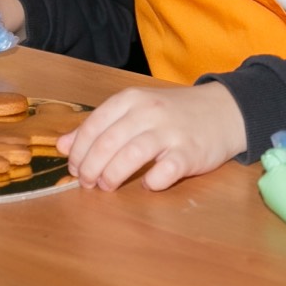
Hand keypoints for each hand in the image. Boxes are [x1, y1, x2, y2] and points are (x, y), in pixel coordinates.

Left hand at [57, 82, 244, 191]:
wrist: (223, 111)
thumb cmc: (173, 114)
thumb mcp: (134, 111)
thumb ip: (99, 127)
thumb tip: (61, 145)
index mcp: (132, 99)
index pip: (94, 124)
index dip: (78, 150)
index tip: (74, 167)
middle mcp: (149, 112)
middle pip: (108, 142)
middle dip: (90, 167)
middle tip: (87, 183)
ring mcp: (171, 132)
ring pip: (132, 155)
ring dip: (112, 175)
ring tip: (106, 186)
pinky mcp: (190, 153)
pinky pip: (165, 171)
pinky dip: (152, 181)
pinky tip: (147, 185)